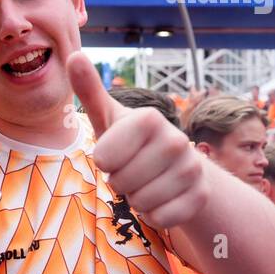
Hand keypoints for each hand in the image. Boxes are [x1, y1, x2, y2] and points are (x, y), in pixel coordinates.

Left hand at [66, 52, 207, 229]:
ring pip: (141, 202)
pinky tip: (161, 197)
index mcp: (148, 118)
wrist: (174, 166)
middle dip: (119, 182)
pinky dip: (153, 215)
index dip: (104, 161)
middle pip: (121, 183)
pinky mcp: (200, 196)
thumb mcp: (108, 118)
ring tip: (146, 181)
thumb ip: (89, 90)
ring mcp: (193, 168)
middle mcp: (177, 139)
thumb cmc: (130, 141)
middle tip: (132, 169)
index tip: (115, 151)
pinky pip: (160, 218)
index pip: (104, 159)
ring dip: (136, 198)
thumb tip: (74, 55)